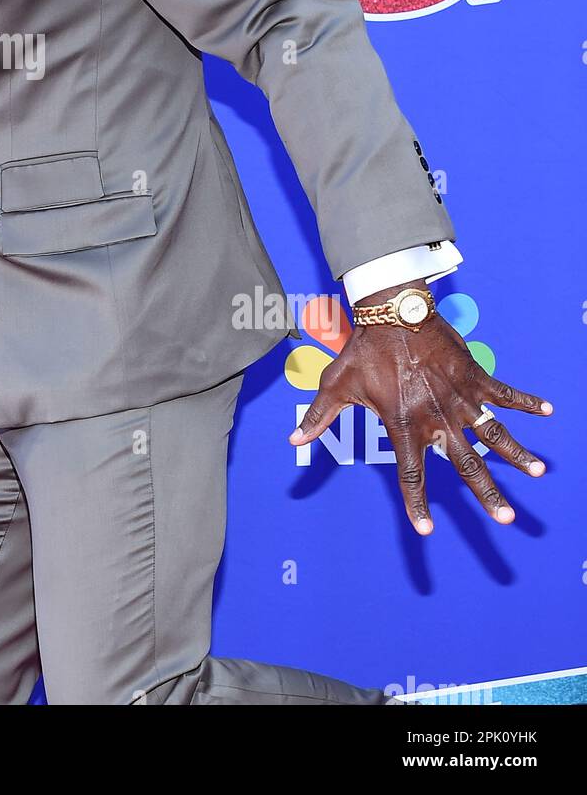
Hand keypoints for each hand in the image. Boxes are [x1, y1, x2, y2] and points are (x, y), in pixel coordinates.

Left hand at [288, 281, 552, 533]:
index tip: (425, 530)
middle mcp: (436, 417)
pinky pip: (504, 391)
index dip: (416, 504)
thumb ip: (319, 417)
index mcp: (404, 424)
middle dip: (487, 492)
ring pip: (494, 432)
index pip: (411, 474)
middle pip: (466, 464)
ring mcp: (459, 397)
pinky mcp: (473, 376)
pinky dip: (525, 400)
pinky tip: (547, 410)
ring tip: (537, 471)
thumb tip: (294, 440)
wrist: (391, 312)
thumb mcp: (337, 385)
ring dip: (517, 453)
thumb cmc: (362, 350)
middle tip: (506, 518)